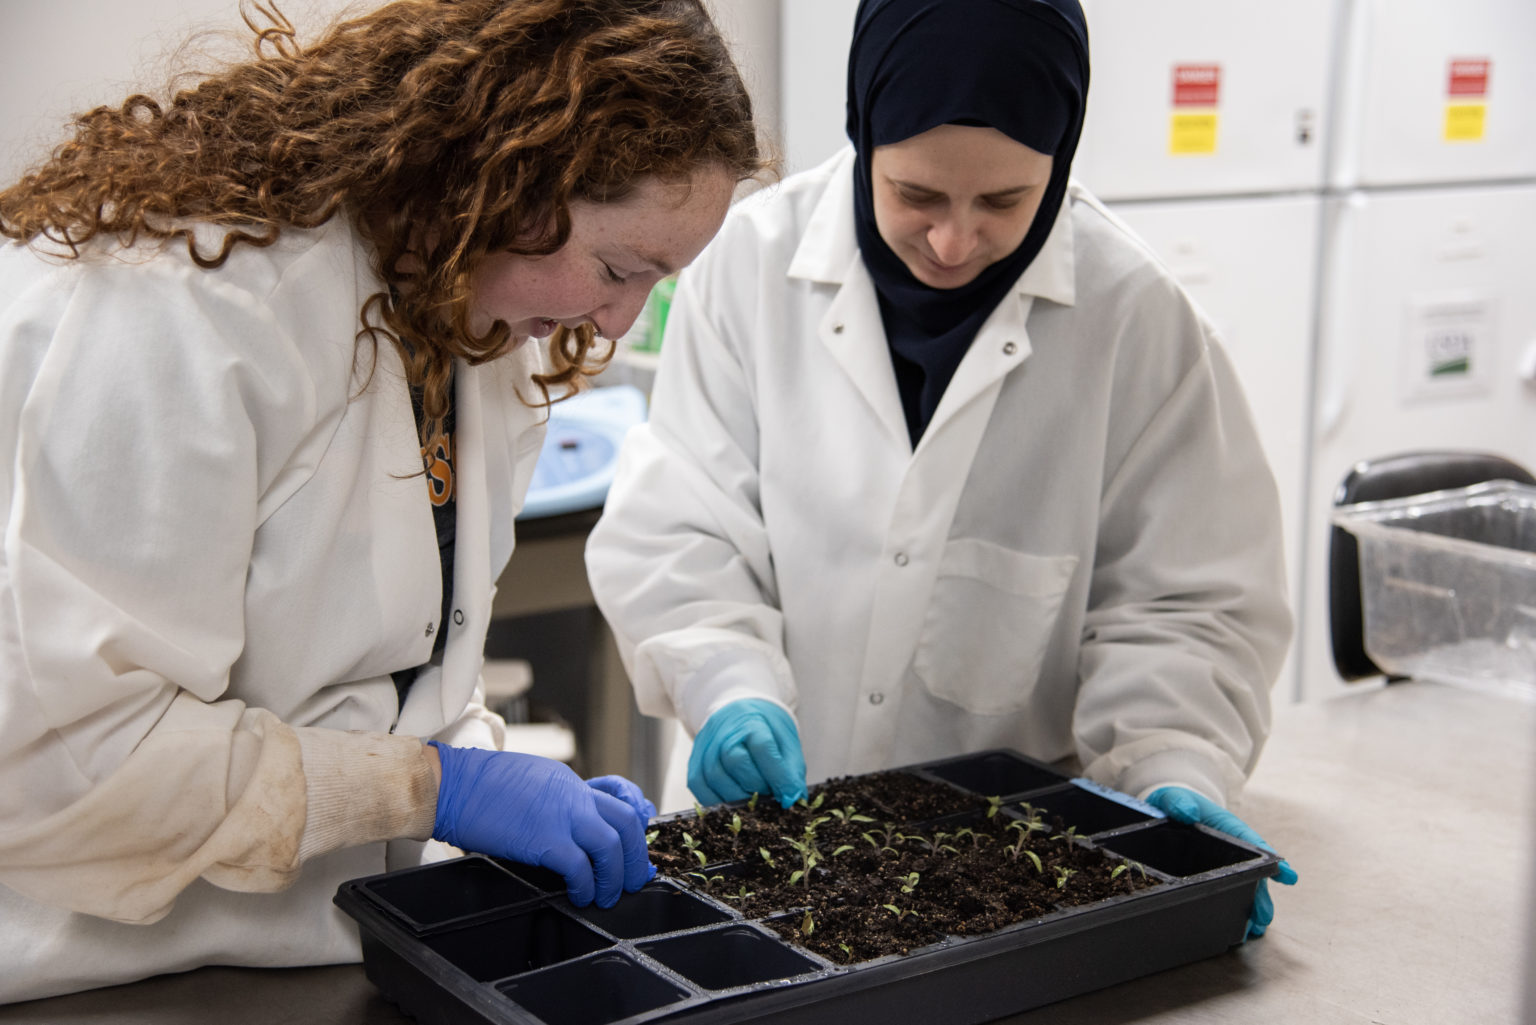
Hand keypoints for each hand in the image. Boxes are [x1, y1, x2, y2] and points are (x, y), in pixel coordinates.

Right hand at [428, 743, 654, 906]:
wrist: (452, 786)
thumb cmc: (481, 787)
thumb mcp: (531, 782)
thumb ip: (556, 800)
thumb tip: (570, 827)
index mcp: (570, 782)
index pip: (620, 799)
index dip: (636, 825)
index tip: (636, 847)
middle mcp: (574, 795)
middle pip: (627, 822)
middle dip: (635, 856)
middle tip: (633, 879)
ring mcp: (562, 816)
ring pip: (612, 846)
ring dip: (615, 877)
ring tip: (607, 896)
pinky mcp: (544, 839)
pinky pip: (581, 867)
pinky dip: (587, 886)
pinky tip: (580, 895)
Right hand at [687, 699, 807, 808]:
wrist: (738, 713)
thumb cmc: (765, 730)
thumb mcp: (786, 742)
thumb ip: (791, 770)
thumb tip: (793, 799)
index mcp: (751, 720)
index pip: (762, 747)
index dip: (777, 776)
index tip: (789, 797)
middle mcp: (723, 730)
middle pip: (735, 762)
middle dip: (756, 787)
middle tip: (770, 796)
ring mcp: (704, 745)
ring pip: (714, 777)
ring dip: (737, 797)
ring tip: (753, 801)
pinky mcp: (694, 761)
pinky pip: (698, 786)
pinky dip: (715, 801)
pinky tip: (732, 804)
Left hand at [1146, 786, 1297, 939]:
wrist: (1170, 811)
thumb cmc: (1178, 803)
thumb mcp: (1176, 799)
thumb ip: (1180, 803)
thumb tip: (1186, 812)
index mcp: (1228, 828)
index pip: (1254, 844)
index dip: (1272, 862)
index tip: (1289, 876)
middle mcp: (1232, 849)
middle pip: (1253, 874)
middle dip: (1261, 895)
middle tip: (1264, 917)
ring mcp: (1224, 865)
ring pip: (1244, 887)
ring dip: (1251, 907)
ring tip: (1255, 930)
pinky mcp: (1213, 876)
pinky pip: (1228, 893)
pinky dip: (1234, 909)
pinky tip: (1238, 929)